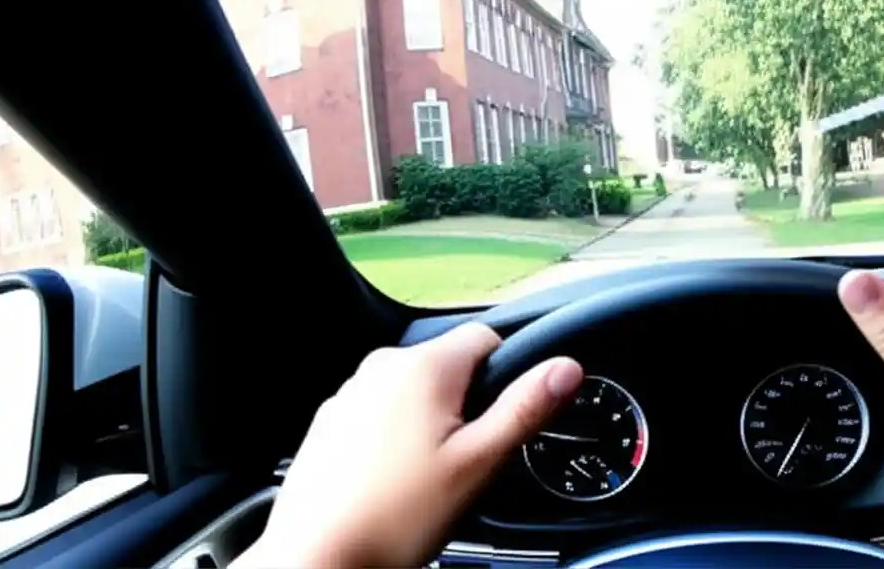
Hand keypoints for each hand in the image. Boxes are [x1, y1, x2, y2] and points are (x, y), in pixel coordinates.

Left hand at [236, 323, 582, 567]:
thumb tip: (566, 368)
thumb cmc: (395, 517)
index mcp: (423, 368)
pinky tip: (393, 483)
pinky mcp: (331, 423)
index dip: (507, 375)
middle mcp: (381, 367)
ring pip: (414, 394)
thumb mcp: (478, 463)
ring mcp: (350, 394)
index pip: (487, 337)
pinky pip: (380, 415)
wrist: (317, 557)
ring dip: (430, 424)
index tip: (502, 420)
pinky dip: (394, 440)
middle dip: (467, 407)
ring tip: (426, 479)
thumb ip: (525, 409)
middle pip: (449, 368)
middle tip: (466, 461)